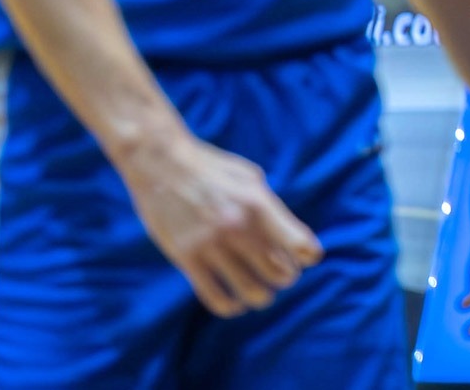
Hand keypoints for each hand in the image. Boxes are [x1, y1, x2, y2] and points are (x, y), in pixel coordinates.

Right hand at [116, 131, 322, 317]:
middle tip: (281, 277)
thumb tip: (289, 237)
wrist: (161, 163)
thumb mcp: (249, 177)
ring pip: (250, 290)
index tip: (306, 260)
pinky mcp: (186, 257)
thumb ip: (268, 207)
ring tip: (260, 293)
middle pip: (278, 272)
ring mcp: (211, 244)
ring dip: (261, 296)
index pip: (299, 243)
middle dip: (285, 278)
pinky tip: (234, 304)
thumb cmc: (210, 168)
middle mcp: (238, 227)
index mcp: (258, 204)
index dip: (308, 257)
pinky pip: (214, 296)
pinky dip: (229, 306)